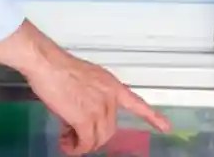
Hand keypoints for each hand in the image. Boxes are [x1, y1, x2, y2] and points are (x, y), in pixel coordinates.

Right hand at [0, 21, 170, 154]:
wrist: (48, 65)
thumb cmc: (58, 68)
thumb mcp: (85, 80)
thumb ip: (91, 96)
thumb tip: (81, 113)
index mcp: (111, 85)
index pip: (136, 102)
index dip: (152, 117)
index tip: (165, 127)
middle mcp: (110, 97)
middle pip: (109, 129)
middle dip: (92, 136)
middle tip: (73, 134)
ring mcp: (99, 109)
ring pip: (98, 138)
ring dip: (82, 144)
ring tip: (67, 139)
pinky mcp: (85, 120)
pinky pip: (85, 143)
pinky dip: (76, 148)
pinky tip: (67, 144)